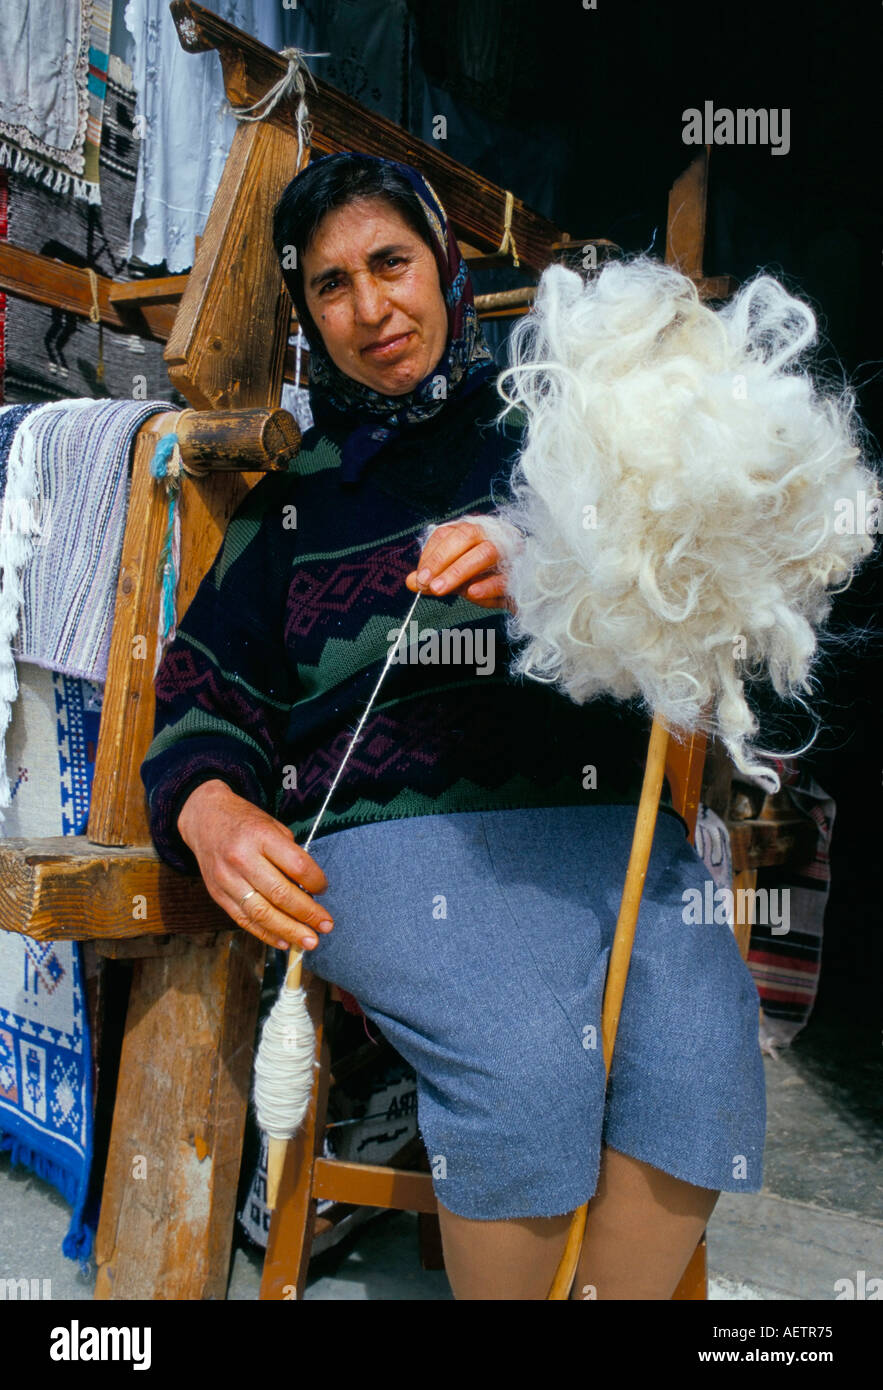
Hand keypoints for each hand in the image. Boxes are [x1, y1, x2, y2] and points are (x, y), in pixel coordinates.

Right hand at [177, 779, 332, 952]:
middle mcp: (242, 858)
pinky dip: (265, 934)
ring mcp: (227, 879)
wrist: (205, 818)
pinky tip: (284, 941)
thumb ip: (290, 855)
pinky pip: (244, 920)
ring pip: (262, 913)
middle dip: (307, 914)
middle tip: (326, 925)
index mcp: (260, 836)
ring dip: (289, 930)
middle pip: (280, 894)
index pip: (296, 865)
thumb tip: (309, 890)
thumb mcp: (273, 826)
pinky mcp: (218, 894)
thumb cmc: (246, 822)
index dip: (315, 881)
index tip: (324, 888)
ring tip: (309, 941)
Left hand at [404, 519, 516, 612]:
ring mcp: (511, 551)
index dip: (431, 554)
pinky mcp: (523, 573)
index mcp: (473, 531)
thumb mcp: (457, 577)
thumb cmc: (488, 579)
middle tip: (426, 584)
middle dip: (442, 560)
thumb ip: (436, 577)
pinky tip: (472, 593)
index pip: (447, 533)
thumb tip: (411, 582)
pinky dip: (487, 585)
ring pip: (486, 552)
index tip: (420, 577)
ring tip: (440, 589)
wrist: (527, 590)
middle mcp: (493, 535)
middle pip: (466, 536)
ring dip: (459, 571)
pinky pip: (505, 576)